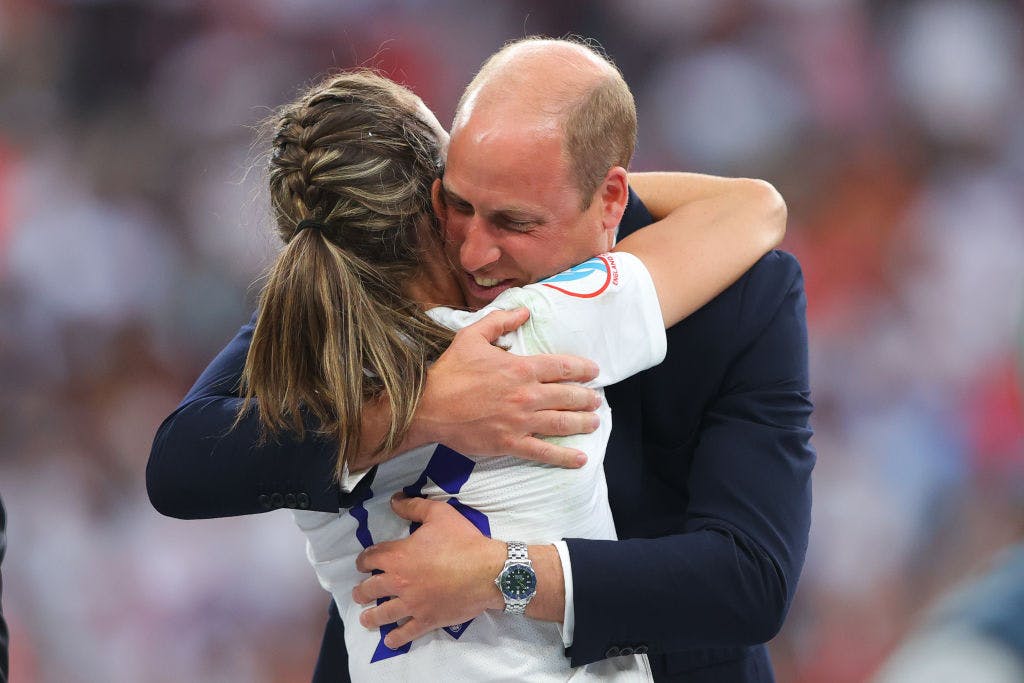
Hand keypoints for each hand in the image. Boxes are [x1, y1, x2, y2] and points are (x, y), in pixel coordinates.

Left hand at [352, 493, 505, 648]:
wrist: (487, 571)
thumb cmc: (463, 541)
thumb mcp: (439, 514)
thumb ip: (414, 506)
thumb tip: (394, 500)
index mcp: (398, 556)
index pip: (371, 558)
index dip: (363, 561)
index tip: (362, 564)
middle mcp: (399, 582)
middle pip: (370, 589)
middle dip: (361, 592)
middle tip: (359, 594)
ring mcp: (412, 604)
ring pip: (383, 614)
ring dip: (371, 617)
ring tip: (366, 619)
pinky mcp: (427, 620)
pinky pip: (406, 632)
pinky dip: (396, 638)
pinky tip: (390, 640)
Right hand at [410, 307, 600, 467]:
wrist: (428, 407)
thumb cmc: (450, 371)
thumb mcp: (472, 336)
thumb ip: (500, 321)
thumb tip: (524, 312)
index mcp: (521, 368)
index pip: (564, 367)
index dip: (583, 369)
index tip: (594, 372)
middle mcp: (527, 395)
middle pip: (569, 396)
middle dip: (588, 399)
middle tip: (596, 401)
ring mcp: (521, 421)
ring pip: (563, 423)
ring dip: (584, 423)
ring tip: (595, 423)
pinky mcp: (511, 444)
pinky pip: (545, 452)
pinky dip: (565, 457)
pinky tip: (580, 459)